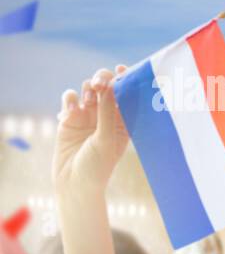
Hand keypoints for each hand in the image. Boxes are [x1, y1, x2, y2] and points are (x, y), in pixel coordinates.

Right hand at [54, 66, 129, 193]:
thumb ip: (108, 112)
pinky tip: (68, 113)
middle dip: (104, 80)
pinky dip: (69, 99)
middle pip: (107, 87)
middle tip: (99, 83)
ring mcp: (88, 115)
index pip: (127, 94)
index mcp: (124, 121)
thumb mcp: (106, 139)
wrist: (73, 183)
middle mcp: (107, 115)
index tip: (122, 70)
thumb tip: (111, 85)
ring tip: (86, 100)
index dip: (126, 79)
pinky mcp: (69, 117)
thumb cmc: (97, 166)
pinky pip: (70, 98)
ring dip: (87, 88)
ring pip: (88, 89)